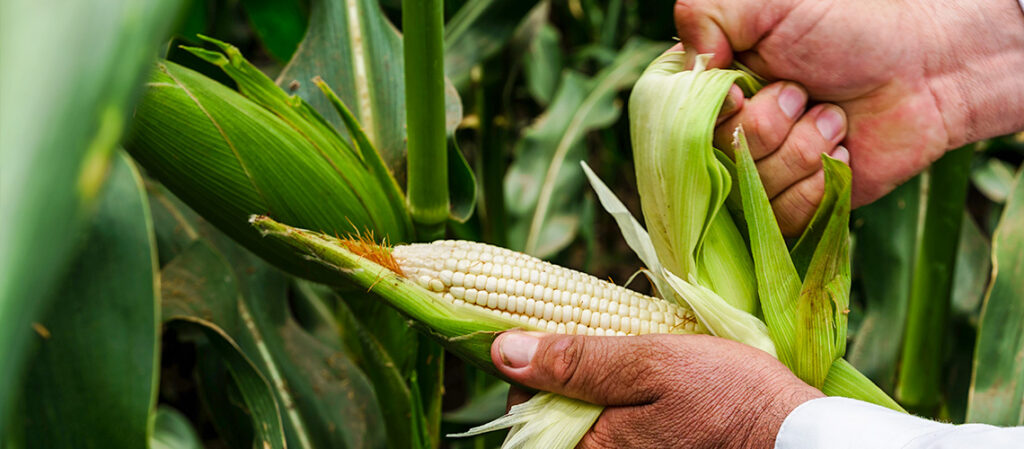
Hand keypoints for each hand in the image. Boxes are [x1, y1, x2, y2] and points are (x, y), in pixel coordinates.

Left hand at [491, 332, 823, 447]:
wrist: (797, 439)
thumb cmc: (728, 398)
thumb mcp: (651, 362)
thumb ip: (575, 360)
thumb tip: (504, 351)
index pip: (523, 414)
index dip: (533, 369)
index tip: (559, 337)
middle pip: (553, 424)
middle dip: (566, 381)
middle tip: (602, 346)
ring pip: (585, 429)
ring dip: (595, 393)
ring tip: (629, 364)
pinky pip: (618, 436)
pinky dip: (621, 409)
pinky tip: (649, 390)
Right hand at [676, 0, 1023, 234]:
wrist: (926, 69)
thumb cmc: (851, 26)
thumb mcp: (768, 0)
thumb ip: (705, 13)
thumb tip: (692, 65)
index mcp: (709, 82)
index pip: (670, 117)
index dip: (707, 113)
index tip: (743, 90)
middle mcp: (725, 129)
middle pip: (710, 157)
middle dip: (767, 124)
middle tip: (804, 91)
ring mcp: (757, 172)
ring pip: (748, 191)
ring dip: (802, 149)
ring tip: (831, 116)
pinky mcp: (792, 206)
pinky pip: (781, 217)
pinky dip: (817, 183)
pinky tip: (840, 150)